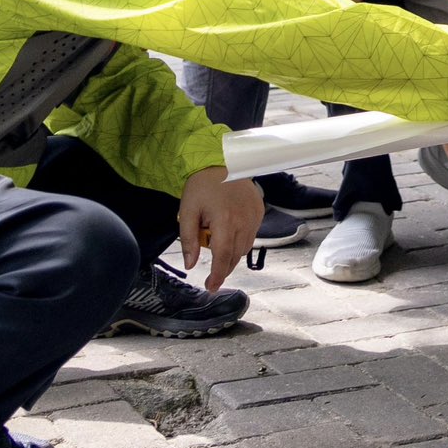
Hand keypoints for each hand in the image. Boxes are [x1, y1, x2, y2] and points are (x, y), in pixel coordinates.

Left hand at [178, 167, 261, 287]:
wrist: (222, 161)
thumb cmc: (202, 185)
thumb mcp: (187, 211)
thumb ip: (188, 240)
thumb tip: (190, 264)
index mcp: (225, 220)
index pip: (222, 256)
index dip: (217, 275)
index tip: (211, 286)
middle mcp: (244, 220)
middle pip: (235, 256)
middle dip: (223, 267)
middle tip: (211, 273)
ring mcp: (255, 216)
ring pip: (245, 248)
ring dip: (232, 254)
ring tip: (218, 243)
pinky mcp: (259, 211)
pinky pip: (251, 235)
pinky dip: (241, 240)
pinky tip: (230, 232)